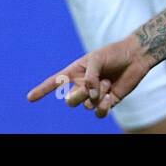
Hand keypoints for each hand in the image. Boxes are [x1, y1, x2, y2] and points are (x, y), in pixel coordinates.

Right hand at [27, 35, 152, 118]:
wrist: (135, 57)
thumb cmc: (113, 53)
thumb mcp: (97, 58)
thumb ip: (90, 76)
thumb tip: (88, 94)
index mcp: (76, 72)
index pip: (55, 82)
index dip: (42, 90)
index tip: (29, 98)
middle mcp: (83, 85)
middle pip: (71, 100)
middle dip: (78, 96)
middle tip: (90, 89)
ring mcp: (94, 95)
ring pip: (86, 106)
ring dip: (97, 95)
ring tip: (107, 83)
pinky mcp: (107, 102)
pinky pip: (98, 112)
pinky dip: (102, 107)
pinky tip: (109, 97)